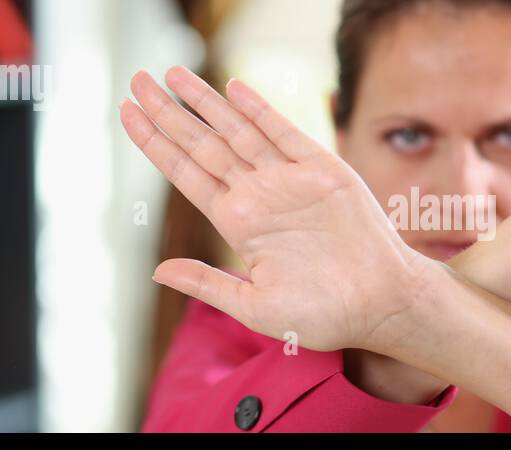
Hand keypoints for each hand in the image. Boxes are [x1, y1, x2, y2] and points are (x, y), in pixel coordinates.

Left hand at [119, 68, 438, 350]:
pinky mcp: (323, 171)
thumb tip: (158, 272)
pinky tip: (233, 88)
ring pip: (237, 131)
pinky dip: (259, 110)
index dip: (155, 144)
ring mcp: (290, 180)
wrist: (383, 305)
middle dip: (168, 113)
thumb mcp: (255, 307)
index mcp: (239, 225)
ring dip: (204, 102)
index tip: (127, 115)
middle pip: (203, 145)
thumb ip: (207, 284)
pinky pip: (285, 133)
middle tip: (136, 81)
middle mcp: (259, 196)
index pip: (186, 174)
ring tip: (170, 73)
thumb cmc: (325, 315)